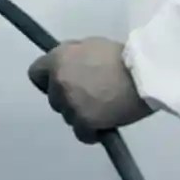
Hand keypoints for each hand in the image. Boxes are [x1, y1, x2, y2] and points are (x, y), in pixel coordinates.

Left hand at [28, 37, 155, 143]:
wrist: (144, 73)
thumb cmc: (122, 57)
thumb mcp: (90, 46)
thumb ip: (72, 57)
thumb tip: (68, 67)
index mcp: (57, 59)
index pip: (35, 74)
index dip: (47, 81)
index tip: (62, 84)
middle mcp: (58, 81)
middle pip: (53, 98)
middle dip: (69, 99)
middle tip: (91, 97)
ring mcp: (70, 102)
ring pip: (67, 116)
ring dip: (81, 115)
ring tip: (103, 110)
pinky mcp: (85, 121)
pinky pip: (81, 133)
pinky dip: (90, 134)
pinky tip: (102, 128)